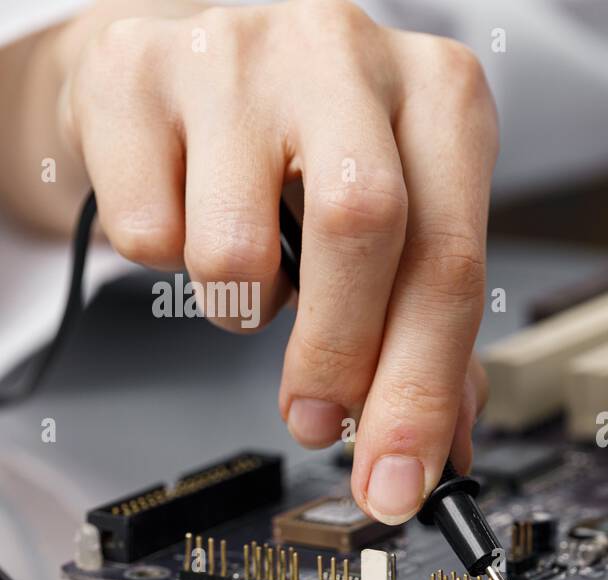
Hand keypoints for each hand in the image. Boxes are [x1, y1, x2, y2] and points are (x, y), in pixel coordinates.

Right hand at [28, 0, 496, 522]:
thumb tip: (445, 445)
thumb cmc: (308, 149)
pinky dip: (170, 266)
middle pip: (361, 230)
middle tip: (320, 419)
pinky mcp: (134, 70)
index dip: (422, 390)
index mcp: (442, 97)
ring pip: (237, 247)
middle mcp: (347, 57)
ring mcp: (237, 54)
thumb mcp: (400, 221)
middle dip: (340, 358)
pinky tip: (193, 219)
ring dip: (244, 307)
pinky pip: (148, 234)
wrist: (188, 66)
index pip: (450, 262)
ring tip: (256, 276)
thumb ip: (431, 331)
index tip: (398, 475)